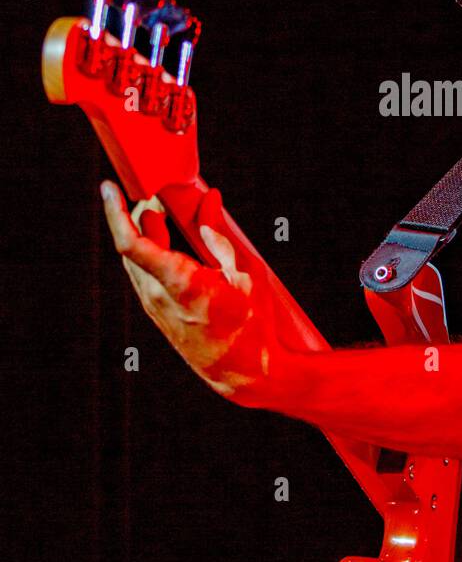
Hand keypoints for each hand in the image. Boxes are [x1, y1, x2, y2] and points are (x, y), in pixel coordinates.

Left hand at [100, 179, 273, 403]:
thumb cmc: (252, 325)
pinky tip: (169, 242)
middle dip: (138, 215)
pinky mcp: (157, 314)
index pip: (132, 243)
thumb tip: (209, 201)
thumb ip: (219, 237)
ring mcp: (154, 307)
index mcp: (181, 283)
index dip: (115, 213)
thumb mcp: (246, 275)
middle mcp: (158, 296)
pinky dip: (151, 253)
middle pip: (132, 245)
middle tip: (159, 193)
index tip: (109, 188)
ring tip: (165, 214)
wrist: (244, 373)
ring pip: (136, 260)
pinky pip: (144, 275)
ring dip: (145, 233)